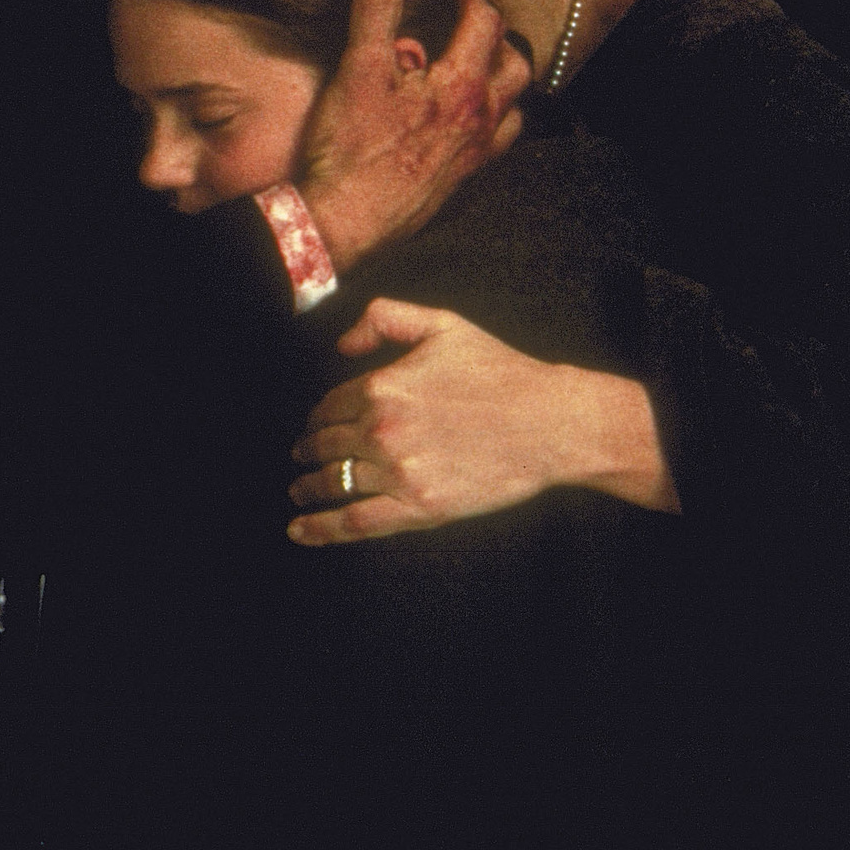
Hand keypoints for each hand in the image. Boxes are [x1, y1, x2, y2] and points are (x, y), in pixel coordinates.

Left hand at [285, 299, 675, 545]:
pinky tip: (301, 530)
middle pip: (326, 445)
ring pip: (334, 483)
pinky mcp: (420, 507)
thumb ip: (384, 318)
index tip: (316, 424)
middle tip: (300, 459)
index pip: (330, 405)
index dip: (318, 416)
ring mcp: (399, 472)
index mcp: (383, 386)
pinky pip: (355, 522)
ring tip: (299, 493)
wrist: (550, 423)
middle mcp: (383, 430)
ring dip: (308, 489)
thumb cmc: (501, 373)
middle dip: (307, 452)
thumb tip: (342, 344)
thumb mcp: (442, 325)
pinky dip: (321, 529)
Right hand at [297, 0, 528, 271]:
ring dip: (500, 80)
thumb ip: (376, 8)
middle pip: (515, 61)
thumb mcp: (358, 68)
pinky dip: (492, 120)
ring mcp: (477, 153)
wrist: (343, 221)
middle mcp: (481, 119)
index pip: (486, 22)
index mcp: (461, 85)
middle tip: (465, 27)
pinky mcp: (464, 178)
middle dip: (495, 36)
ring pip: (514, 105)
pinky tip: (462, 118)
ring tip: (471, 68)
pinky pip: (498, 142)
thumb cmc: (349, 149)